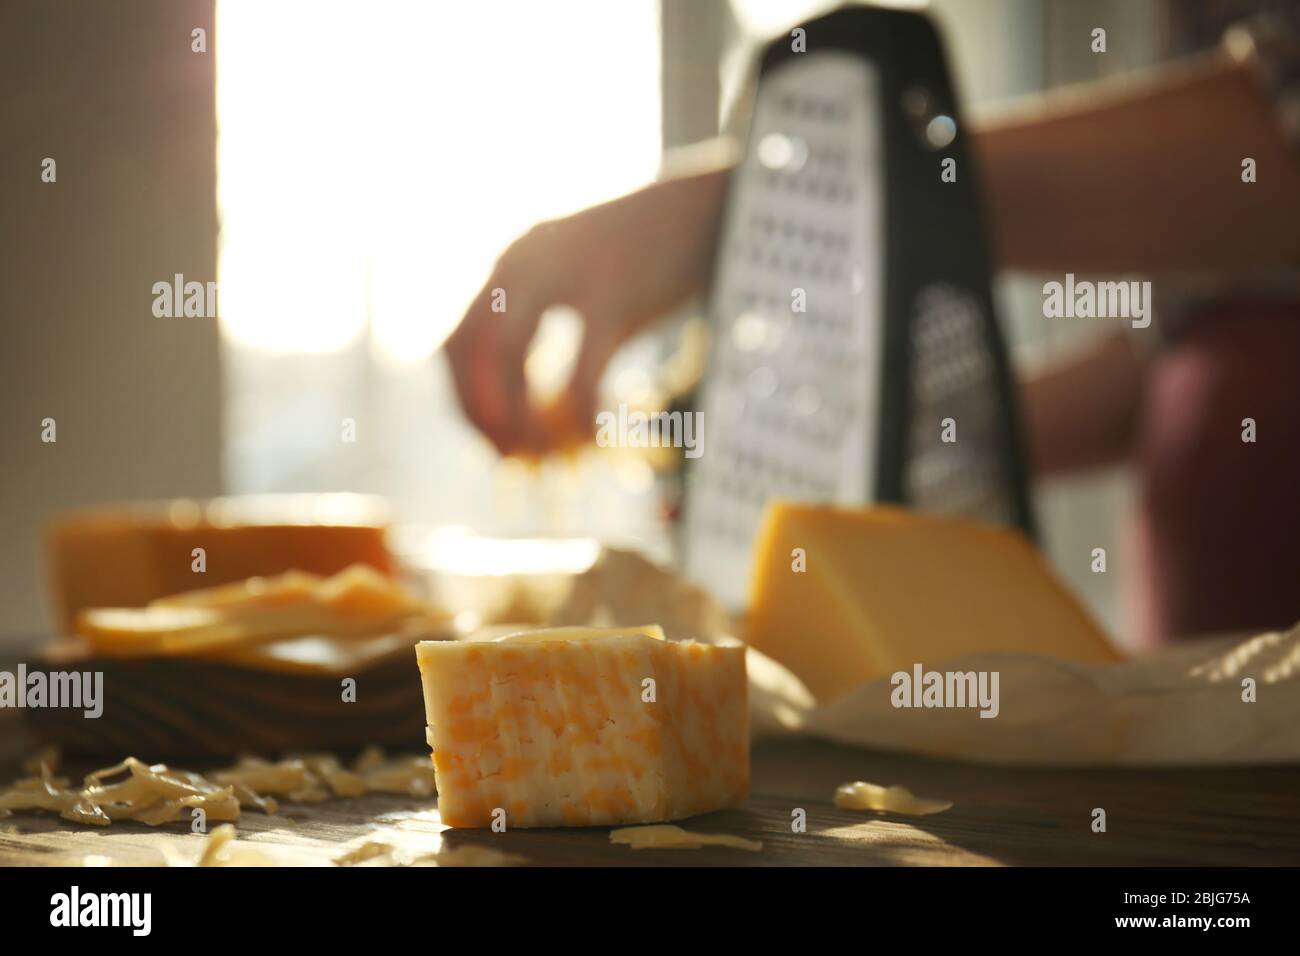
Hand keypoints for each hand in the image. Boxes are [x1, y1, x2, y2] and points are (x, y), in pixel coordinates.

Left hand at [443, 164, 730, 456]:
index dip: (465, 402)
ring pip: (504, 358)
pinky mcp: (612, 299)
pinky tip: (596, 435)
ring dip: (514, 417)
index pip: (457, 343)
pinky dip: (580, 415)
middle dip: (479, 414)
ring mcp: (564, 277)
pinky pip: (578, 376)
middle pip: (465, 351)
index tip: (494, 441)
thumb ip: (551, 315)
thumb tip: (539, 396)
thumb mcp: (582, 274)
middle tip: (511, 458)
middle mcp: (523, 263)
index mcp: (512, 261)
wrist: (709, 208)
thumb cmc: (653, 253)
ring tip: (544, 452)